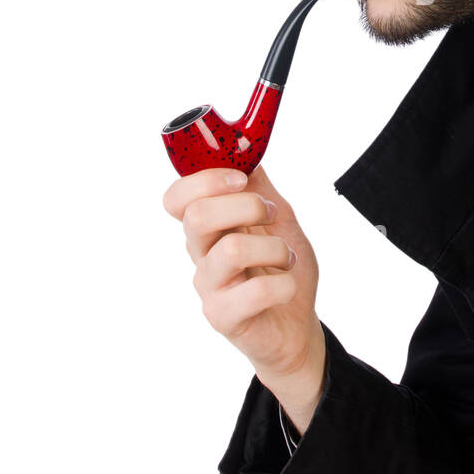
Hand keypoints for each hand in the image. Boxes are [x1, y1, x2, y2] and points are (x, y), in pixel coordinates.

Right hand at [163, 164, 323, 389]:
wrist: (297, 326)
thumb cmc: (281, 270)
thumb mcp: (278, 219)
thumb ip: (259, 186)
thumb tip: (244, 148)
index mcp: (208, 227)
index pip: (176, 198)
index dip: (204, 180)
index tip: (240, 178)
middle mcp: (201, 255)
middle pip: (197, 216)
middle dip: (246, 205)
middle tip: (272, 214)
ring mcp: (209, 288)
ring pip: (231, 250)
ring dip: (274, 247)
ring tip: (287, 257)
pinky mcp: (224, 318)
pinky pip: (255, 291)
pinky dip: (284, 283)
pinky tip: (288, 285)